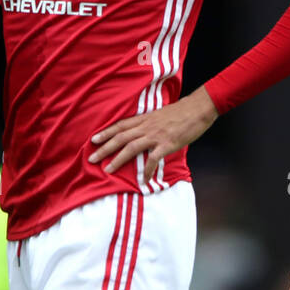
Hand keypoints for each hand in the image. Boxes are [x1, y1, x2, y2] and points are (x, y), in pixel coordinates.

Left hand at [89, 86, 217, 183]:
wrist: (198, 109)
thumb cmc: (182, 112)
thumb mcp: (161, 114)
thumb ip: (150, 123)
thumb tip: (143, 131)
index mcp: (145, 119)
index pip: (121, 126)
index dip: (106, 132)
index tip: (93, 140)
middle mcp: (147, 126)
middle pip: (120, 137)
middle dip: (104, 148)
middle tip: (92, 158)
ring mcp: (156, 135)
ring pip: (131, 148)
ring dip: (117, 159)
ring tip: (108, 170)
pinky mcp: (167, 144)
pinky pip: (153, 159)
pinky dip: (148, 171)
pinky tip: (144, 180)